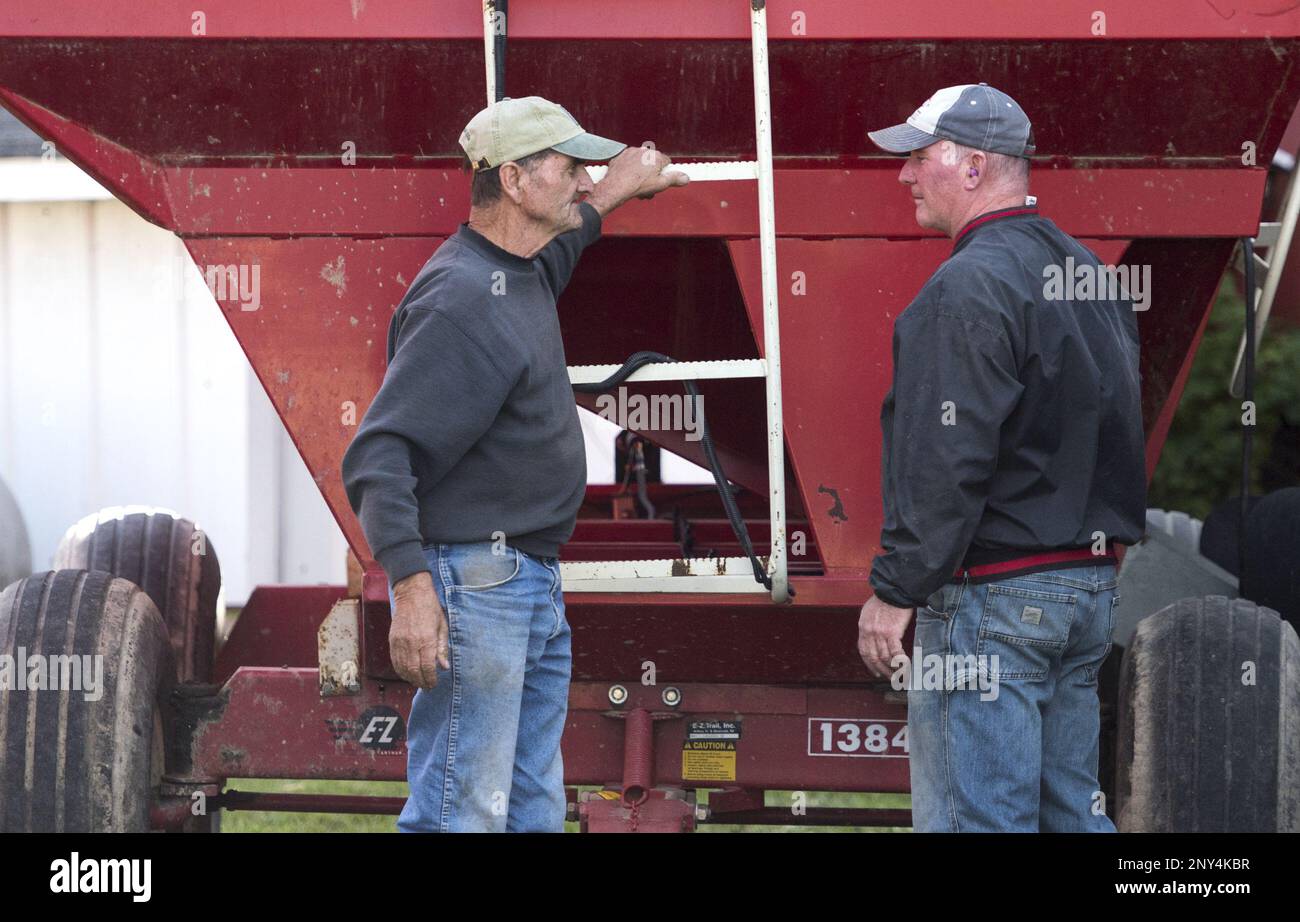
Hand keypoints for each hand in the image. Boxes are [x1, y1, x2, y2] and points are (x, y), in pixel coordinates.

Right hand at [389, 571, 449, 687]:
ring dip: (410, 678)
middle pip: (414, 671)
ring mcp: (400, 642)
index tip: (434, 684)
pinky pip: (394, 660)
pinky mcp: (392, 640)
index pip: (427, 667)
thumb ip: (442, 648)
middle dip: (421, 682)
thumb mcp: (443, 626)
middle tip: (427, 686)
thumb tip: (444, 667)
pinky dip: (400, 670)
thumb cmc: (431, 608)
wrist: (412, 593)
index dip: (430, 679)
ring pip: (402, 668)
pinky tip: (406, 673)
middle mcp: (412, 642)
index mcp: (427, 639)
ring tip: (418, 681)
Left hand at [586, 146, 688, 215]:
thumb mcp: (661, 185)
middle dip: (652, 174)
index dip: (665, 172)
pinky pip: (629, 163)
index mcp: (656, 156)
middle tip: (649, 186)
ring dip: (641, 172)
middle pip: (653, 163)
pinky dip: (630, 170)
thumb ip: (675, 179)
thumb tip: (685, 178)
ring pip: (640, 162)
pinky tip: (629, 179)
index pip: (666, 162)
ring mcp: (632, 152)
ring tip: (638, 185)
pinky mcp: (621, 156)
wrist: (616, 186)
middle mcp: (644, 151)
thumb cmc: (636, 185)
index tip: (663, 179)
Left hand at [857, 594, 914, 680]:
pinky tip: (905, 668)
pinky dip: (900, 662)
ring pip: (884, 657)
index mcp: (863, 627)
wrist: (894, 590)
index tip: (875, 670)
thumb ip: (870, 625)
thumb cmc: (884, 598)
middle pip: (873, 657)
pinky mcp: (892, 633)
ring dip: (892, 669)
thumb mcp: (869, 611)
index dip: (869, 663)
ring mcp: (879, 634)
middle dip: (881, 670)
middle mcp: (869, 632)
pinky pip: (895, 653)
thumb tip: (873, 635)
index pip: (864, 650)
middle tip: (888, 678)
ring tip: (899, 676)